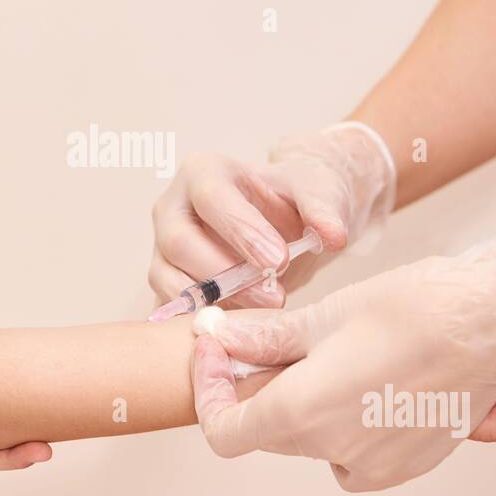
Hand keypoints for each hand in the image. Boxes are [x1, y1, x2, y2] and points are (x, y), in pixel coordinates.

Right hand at [149, 122, 395, 309]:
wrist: (280, 220)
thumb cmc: (289, 200)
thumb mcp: (313, 191)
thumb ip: (323, 208)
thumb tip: (333, 236)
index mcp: (203, 171)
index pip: (211, 198)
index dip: (242, 231)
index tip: (280, 260)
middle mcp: (172, 207)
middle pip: (179, 241)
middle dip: (225, 273)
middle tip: (274, 295)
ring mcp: (162, 245)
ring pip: (168, 276)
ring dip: (214, 301)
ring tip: (262, 311)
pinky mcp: (166, 279)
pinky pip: (172, 304)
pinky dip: (202, 317)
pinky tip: (240, 324)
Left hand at [190, 186, 495, 490]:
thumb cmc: (419, 309)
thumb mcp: (327, 315)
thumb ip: (265, 338)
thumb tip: (218, 337)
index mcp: (303, 412)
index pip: (224, 430)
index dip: (212, 390)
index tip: (221, 355)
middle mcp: (336, 451)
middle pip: (270, 430)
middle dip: (263, 387)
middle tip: (281, 340)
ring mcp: (376, 464)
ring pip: (313, 440)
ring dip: (309, 404)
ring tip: (337, 354)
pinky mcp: (408, 465)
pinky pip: (355, 453)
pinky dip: (350, 421)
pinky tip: (373, 378)